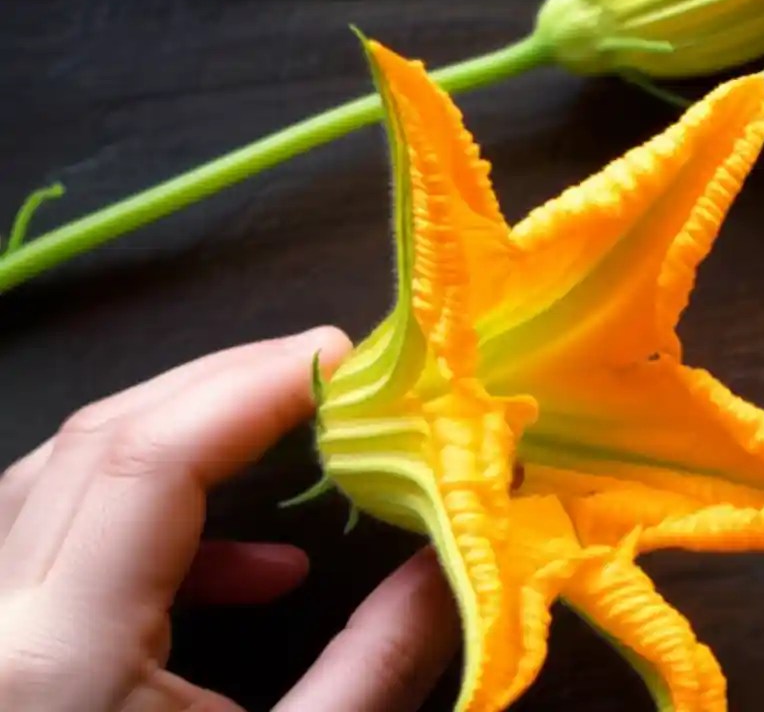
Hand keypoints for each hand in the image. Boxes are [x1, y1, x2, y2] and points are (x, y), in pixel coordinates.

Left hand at [0, 328, 458, 711]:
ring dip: (185, 436)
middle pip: (98, 441)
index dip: (253, 387)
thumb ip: (378, 660)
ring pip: (67, 472)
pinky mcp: (4, 643)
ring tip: (293, 432)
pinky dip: (158, 521)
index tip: (348, 359)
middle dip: (225, 385)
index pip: (150, 462)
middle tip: (332, 371)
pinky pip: (61, 536)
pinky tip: (254, 563)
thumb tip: (460, 556)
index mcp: (59, 657)